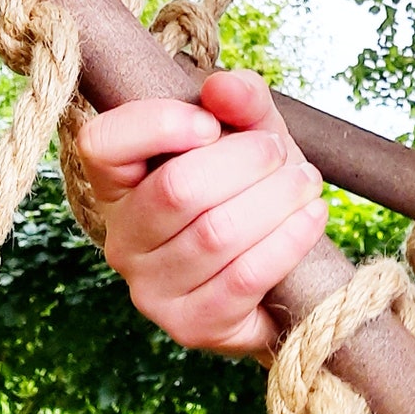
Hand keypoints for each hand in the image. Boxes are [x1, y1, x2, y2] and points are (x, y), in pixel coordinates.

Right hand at [76, 69, 328, 360]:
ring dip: (277, 199)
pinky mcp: (193, 325)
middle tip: (279, 152)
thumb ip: (238, 97)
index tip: (209, 123)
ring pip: (216, 234)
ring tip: (305, 181)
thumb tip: (225, 88)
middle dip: (245, 160)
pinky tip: (312, 216)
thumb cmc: (249, 182)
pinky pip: (244, 278)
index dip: (158, 125)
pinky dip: (288, 240)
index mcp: (118, 182)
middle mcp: (122, 240)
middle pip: (178, 189)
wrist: (275, 260)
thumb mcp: (246, 128)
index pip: (102, 143)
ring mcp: (152, 291)